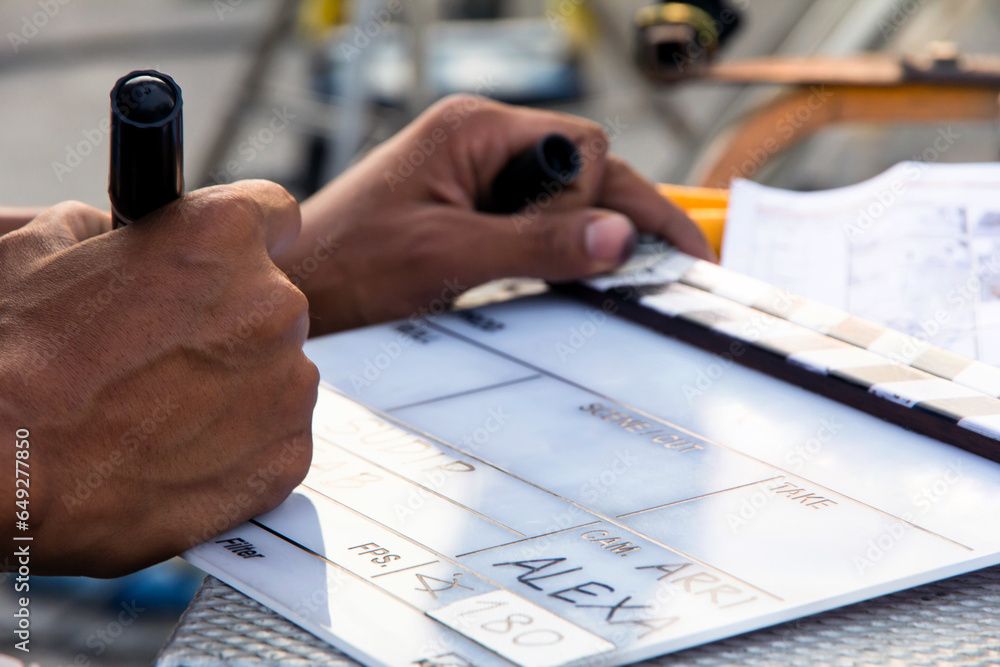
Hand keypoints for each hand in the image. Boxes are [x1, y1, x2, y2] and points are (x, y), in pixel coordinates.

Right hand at [0, 182, 317, 576]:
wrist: (2, 469)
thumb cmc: (15, 363)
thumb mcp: (40, 252)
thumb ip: (105, 232)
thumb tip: (114, 237)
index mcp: (222, 237)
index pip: (271, 214)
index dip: (242, 240)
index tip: (226, 261)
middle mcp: (272, 306)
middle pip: (271, 303)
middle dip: (227, 322)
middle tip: (164, 354)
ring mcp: (286, 386)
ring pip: (279, 374)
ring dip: (237, 385)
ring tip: (164, 412)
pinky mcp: (283, 457)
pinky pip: (276, 439)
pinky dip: (241, 446)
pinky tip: (180, 451)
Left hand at [277, 95, 713, 334]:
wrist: (299, 288)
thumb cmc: (351, 262)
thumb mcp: (450, 255)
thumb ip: (538, 243)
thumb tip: (618, 236)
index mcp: (476, 129)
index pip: (580, 145)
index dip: (597, 197)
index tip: (602, 248)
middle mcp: (481, 142)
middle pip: (581, 167)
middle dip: (621, 212)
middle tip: (680, 259)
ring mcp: (475, 174)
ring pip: (562, 196)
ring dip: (592, 232)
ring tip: (635, 274)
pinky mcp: (469, 208)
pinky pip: (534, 220)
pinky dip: (561, 247)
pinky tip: (582, 275)